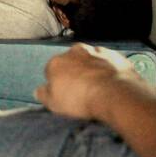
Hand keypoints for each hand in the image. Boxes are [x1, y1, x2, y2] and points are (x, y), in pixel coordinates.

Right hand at [34, 44, 155, 119]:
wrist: (116, 94)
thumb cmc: (81, 99)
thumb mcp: (54, 104)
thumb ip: (43, 94)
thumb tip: (39, 90)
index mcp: (56, 62)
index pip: (51, 70)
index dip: (57, 82)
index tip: (65, 93)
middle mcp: (74, 51)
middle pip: (71, 61)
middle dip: (74, 71)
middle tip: (82, 88)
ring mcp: (95, 51)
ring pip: (90, 58)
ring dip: (91, 67)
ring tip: (98, 85)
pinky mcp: (115, 55)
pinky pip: (108, 60)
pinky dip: (108, 67)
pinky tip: (112, 80)